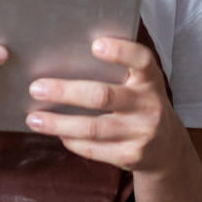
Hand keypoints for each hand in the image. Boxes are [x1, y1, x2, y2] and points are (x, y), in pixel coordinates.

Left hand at [26, 37, 188, 173]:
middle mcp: (149, 105)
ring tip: (34, 118)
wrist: (167, 148)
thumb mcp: (141, 84)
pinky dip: (72, 141)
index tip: (95, 45)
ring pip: (93, 128)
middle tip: (36, 87)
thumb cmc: (141, 105)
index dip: (121, 51)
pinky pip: (94, 149)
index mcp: (151, 79)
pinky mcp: (132, 156)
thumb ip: (118, 71)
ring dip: (59, 123)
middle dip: (66, 92)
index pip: (141, 60)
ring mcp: (142, 133)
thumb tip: (65, 59)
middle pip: (103, 96)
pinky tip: (58, 134)